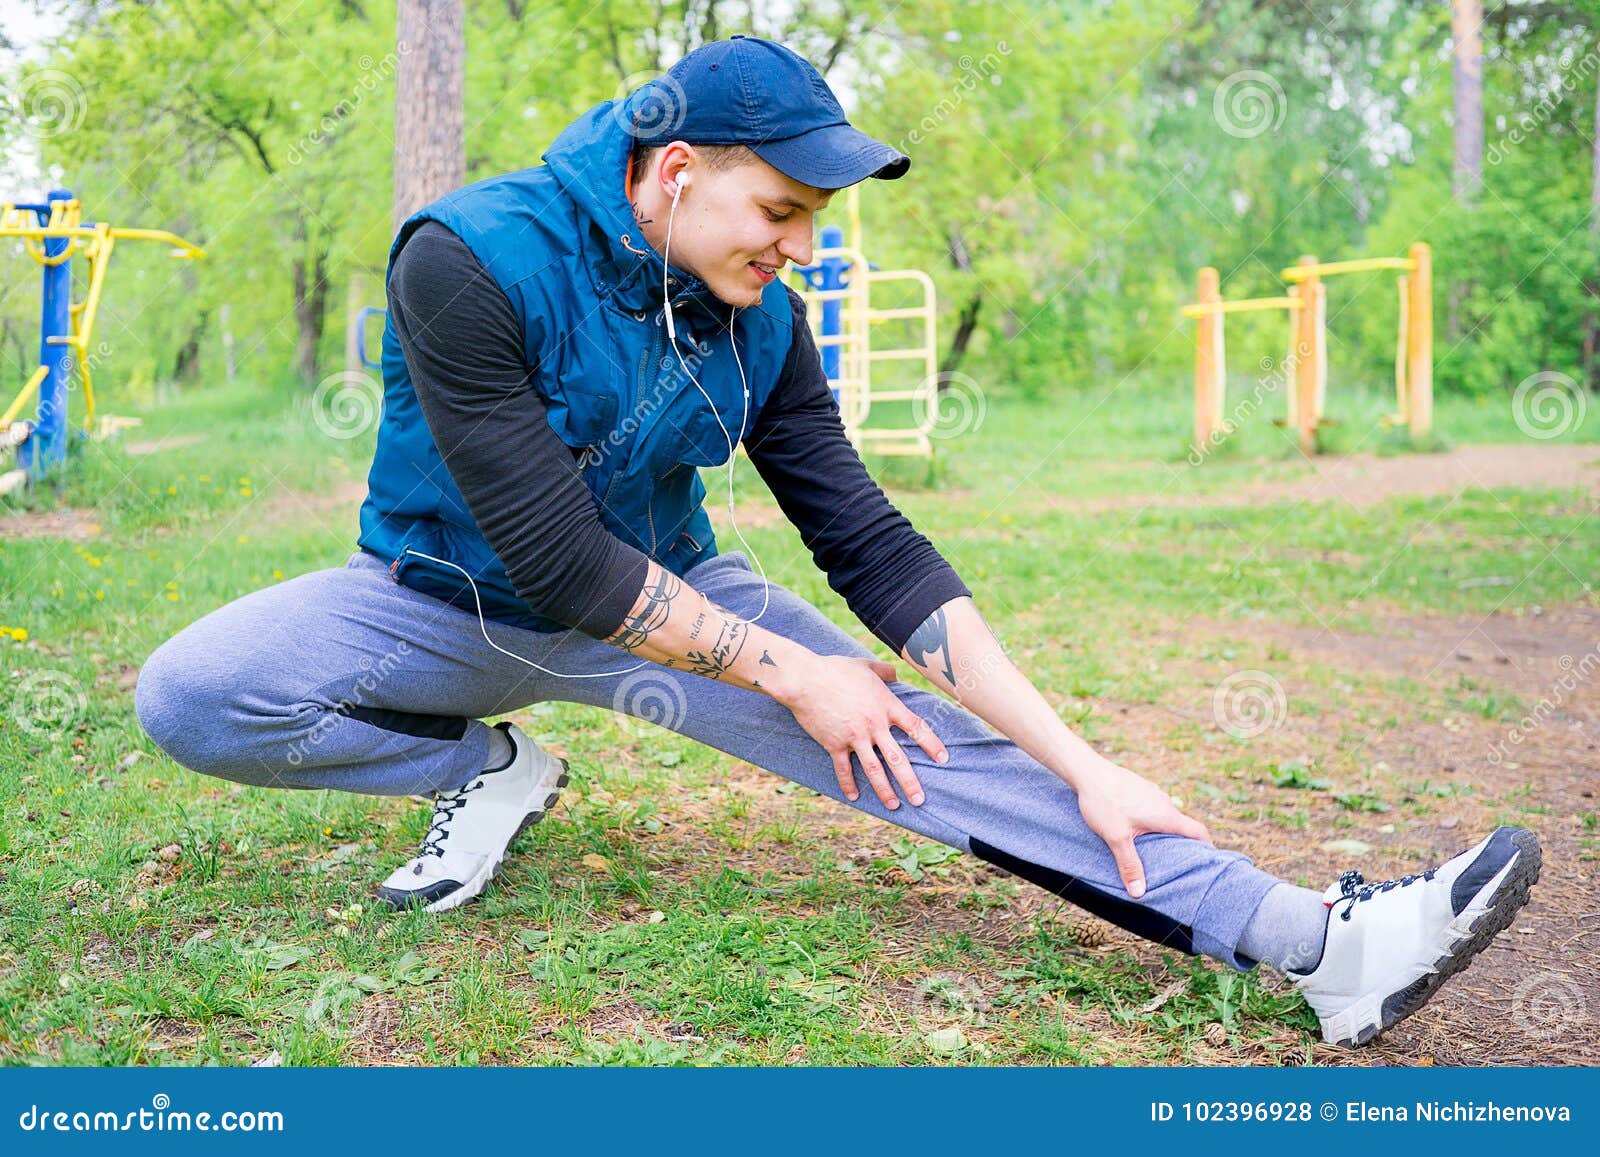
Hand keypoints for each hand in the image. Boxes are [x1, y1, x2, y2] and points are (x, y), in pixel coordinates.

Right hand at [777, 654, 947, 808]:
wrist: (806, 679)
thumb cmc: (835, 669)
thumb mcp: (865, 665)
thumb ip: (883, 671)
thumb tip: (894, 673)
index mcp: (886, 705)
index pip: (916, 727)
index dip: (931, 744)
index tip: (943, 758)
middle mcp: (874, 724)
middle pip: (897, 758)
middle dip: (910, 781)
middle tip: (919, 800)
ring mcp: (854, 736)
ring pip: (874, 769)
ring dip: (884, 790)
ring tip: (893, 805)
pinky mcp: (834, 744)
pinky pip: (843, 768)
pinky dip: (848, 783)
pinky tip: (854, 796)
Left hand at [1072, 759, 1212, 898]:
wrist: (1087, 770)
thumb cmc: (1103, 802)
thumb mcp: (1116, 837)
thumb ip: (1129, 864)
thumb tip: (1139, 892)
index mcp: (1166, 815)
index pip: (1199, 832)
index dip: (1206, 847)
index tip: (1206, 862)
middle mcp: (1164, 802)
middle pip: (1183, 826)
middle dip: (1181, 845)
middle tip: (1174, 864)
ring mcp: (1152, 793)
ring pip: (1165, 816)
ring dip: (1163, 832)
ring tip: (1151, 849)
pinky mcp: (1139, 789)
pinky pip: (1152, 808)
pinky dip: (1150, 821)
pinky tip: (1133, 829)